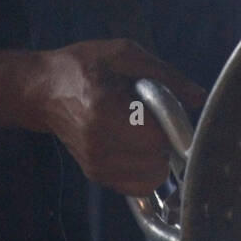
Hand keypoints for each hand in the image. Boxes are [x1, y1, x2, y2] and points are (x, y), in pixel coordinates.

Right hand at [33, 38, 206, 195]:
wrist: (42, 91)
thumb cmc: (81, 67)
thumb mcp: (123, 54)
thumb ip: (164, 75)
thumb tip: (198, 97)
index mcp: (102, 111)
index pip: (155, 138)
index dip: (168, 124)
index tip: (161, 108)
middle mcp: (96, 145)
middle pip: (156, 162)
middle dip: (164, 140)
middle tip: (150, 117)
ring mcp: (95, 165)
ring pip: (151, 178)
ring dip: (156, 156)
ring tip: (140, 130)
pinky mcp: (95, 175)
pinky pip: (138, 186)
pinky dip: (146, 168)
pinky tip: (135, 145)